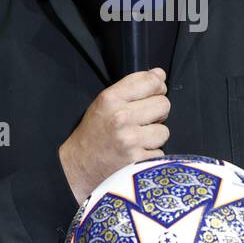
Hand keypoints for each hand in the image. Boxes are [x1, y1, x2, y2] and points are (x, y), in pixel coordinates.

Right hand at [59, 68, 170, 204]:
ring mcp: (130, 141)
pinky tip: (135, 155)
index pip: (151, 81)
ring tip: (136, 140)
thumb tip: (160, 74)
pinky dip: (151, 155)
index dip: (157, 87)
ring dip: (154, 137)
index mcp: (111, 99)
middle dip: (156, 113)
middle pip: (163, 104)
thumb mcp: (104, 103)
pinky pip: (160, 152)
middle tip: (141, 122)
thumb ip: (132, 87)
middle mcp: (121, 118)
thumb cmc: (93, 134)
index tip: (152, 94)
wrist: (78, 167)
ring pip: (164, 131)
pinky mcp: (138, 161)